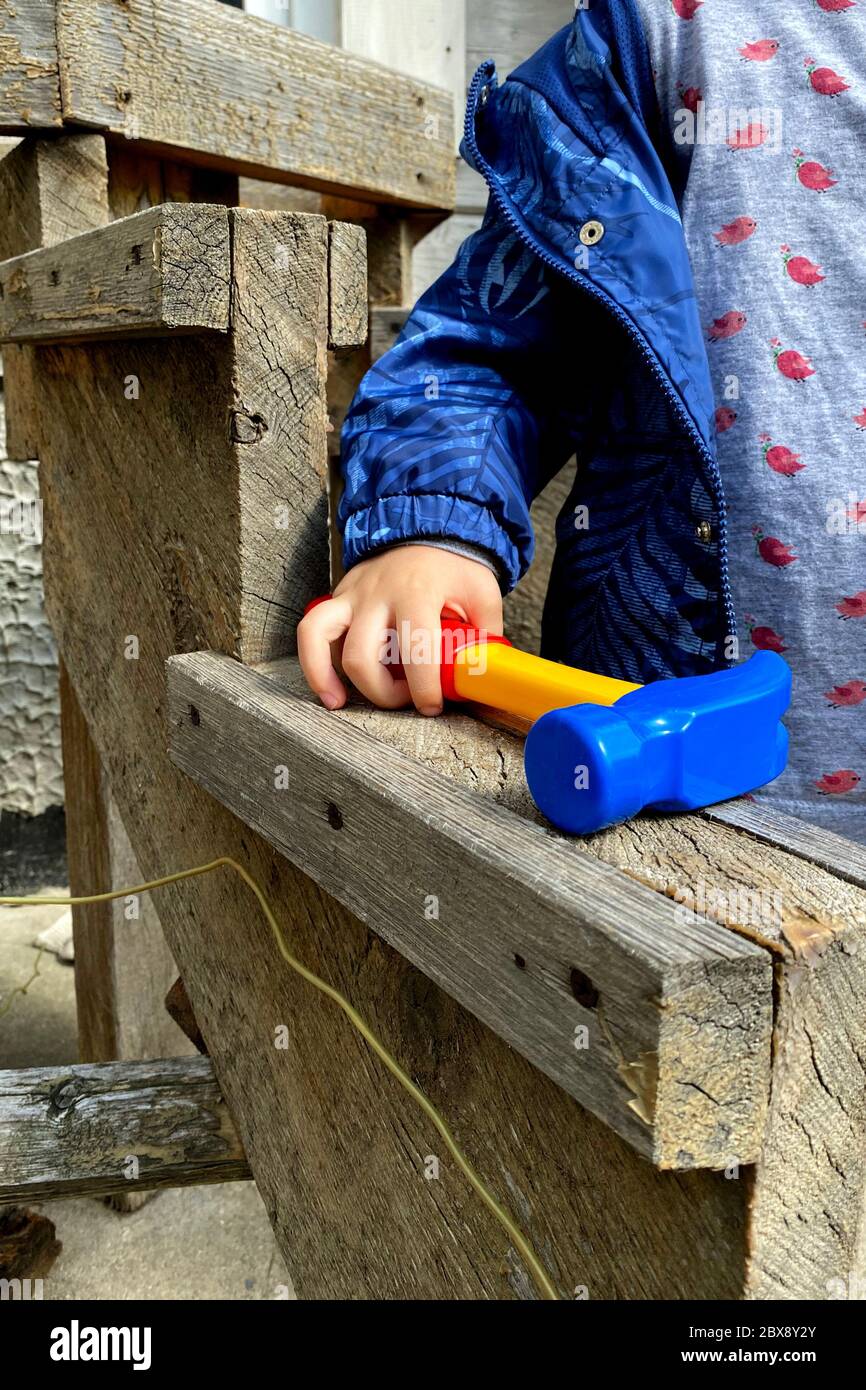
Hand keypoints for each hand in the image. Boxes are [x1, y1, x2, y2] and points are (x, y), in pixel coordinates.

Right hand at [297, 545, 502, 714]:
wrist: (427, 526)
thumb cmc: (454, 567)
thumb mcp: (482, 595)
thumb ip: (484, 637)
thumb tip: (481, 680)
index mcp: (417, 591)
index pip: (414, 648)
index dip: (422, 687)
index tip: (431, 706)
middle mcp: (377, 593)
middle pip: (361, 655)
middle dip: (382, 692)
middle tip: (406, 699)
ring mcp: (352, 593)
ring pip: (320, 638)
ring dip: (328, 677)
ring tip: (340, 702)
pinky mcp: (338, 597)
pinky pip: (312, 630)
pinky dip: (313, 661)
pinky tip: (327, 688)